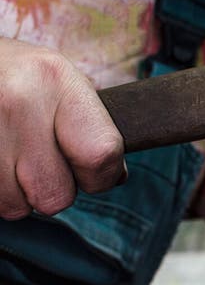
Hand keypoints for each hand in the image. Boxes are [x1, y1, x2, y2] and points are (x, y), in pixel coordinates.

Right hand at [0, 37, 125, 219]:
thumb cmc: (18, 78)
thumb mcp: (60, 83)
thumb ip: (92, 128)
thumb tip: (113, 176)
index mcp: (56, 80)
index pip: (100, 156)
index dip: (100, 177)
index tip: (89, 169)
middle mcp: (19, 101)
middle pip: (56, 196)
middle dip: (53, 188)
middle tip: (42, 159)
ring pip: (19, 206)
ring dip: (20, 192)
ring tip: (14, 155)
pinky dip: (0, 190)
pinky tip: (0, 158)